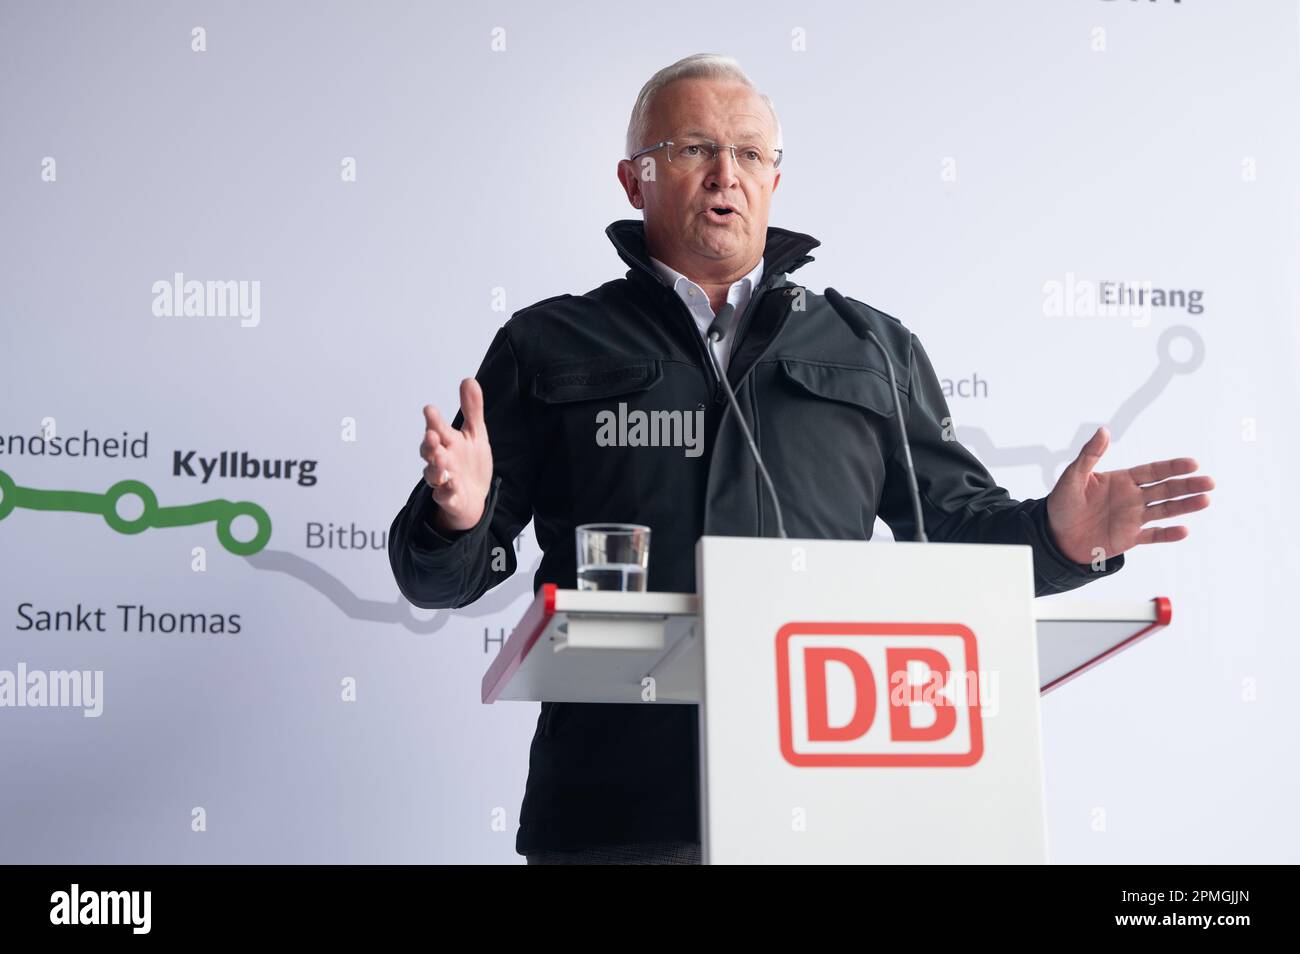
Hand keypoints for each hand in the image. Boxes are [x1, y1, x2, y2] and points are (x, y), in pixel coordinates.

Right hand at [420, 378, 492, 531]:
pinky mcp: (449, 498)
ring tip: (441, 459)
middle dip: (429, 443)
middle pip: (429, 450)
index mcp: (447, 442)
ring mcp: (443, 479)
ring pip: (433, 473)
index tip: (429, 409)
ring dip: (435, 466)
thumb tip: (468, 380)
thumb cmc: (470, 463)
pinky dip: (446, 490)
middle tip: (432, 435)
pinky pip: (444, 495)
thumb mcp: (476, 434)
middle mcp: (441, 459)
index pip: (437, 428)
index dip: (433, 420)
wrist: (475, 497)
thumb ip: (472, 409)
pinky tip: (452, 483)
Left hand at [1046, 426, 1213, 564]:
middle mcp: (1132, 498)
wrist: (1054, 537)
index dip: (1173, 467)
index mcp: (1122, 480)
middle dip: (1187, 486)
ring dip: (1185, 506)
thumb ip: (1090, 455)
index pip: (1153, 471)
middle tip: (1209, 482)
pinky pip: (1153, 536)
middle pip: (1166, 490)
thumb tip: (1103, 430)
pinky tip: (1183, 531)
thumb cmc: (1061, 504)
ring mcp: (1133, 518)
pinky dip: (1168, 534)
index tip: (1193, 464)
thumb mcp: (1073, 477)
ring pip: (1165, 511)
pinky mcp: (1129, 538)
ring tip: (1205, 500)